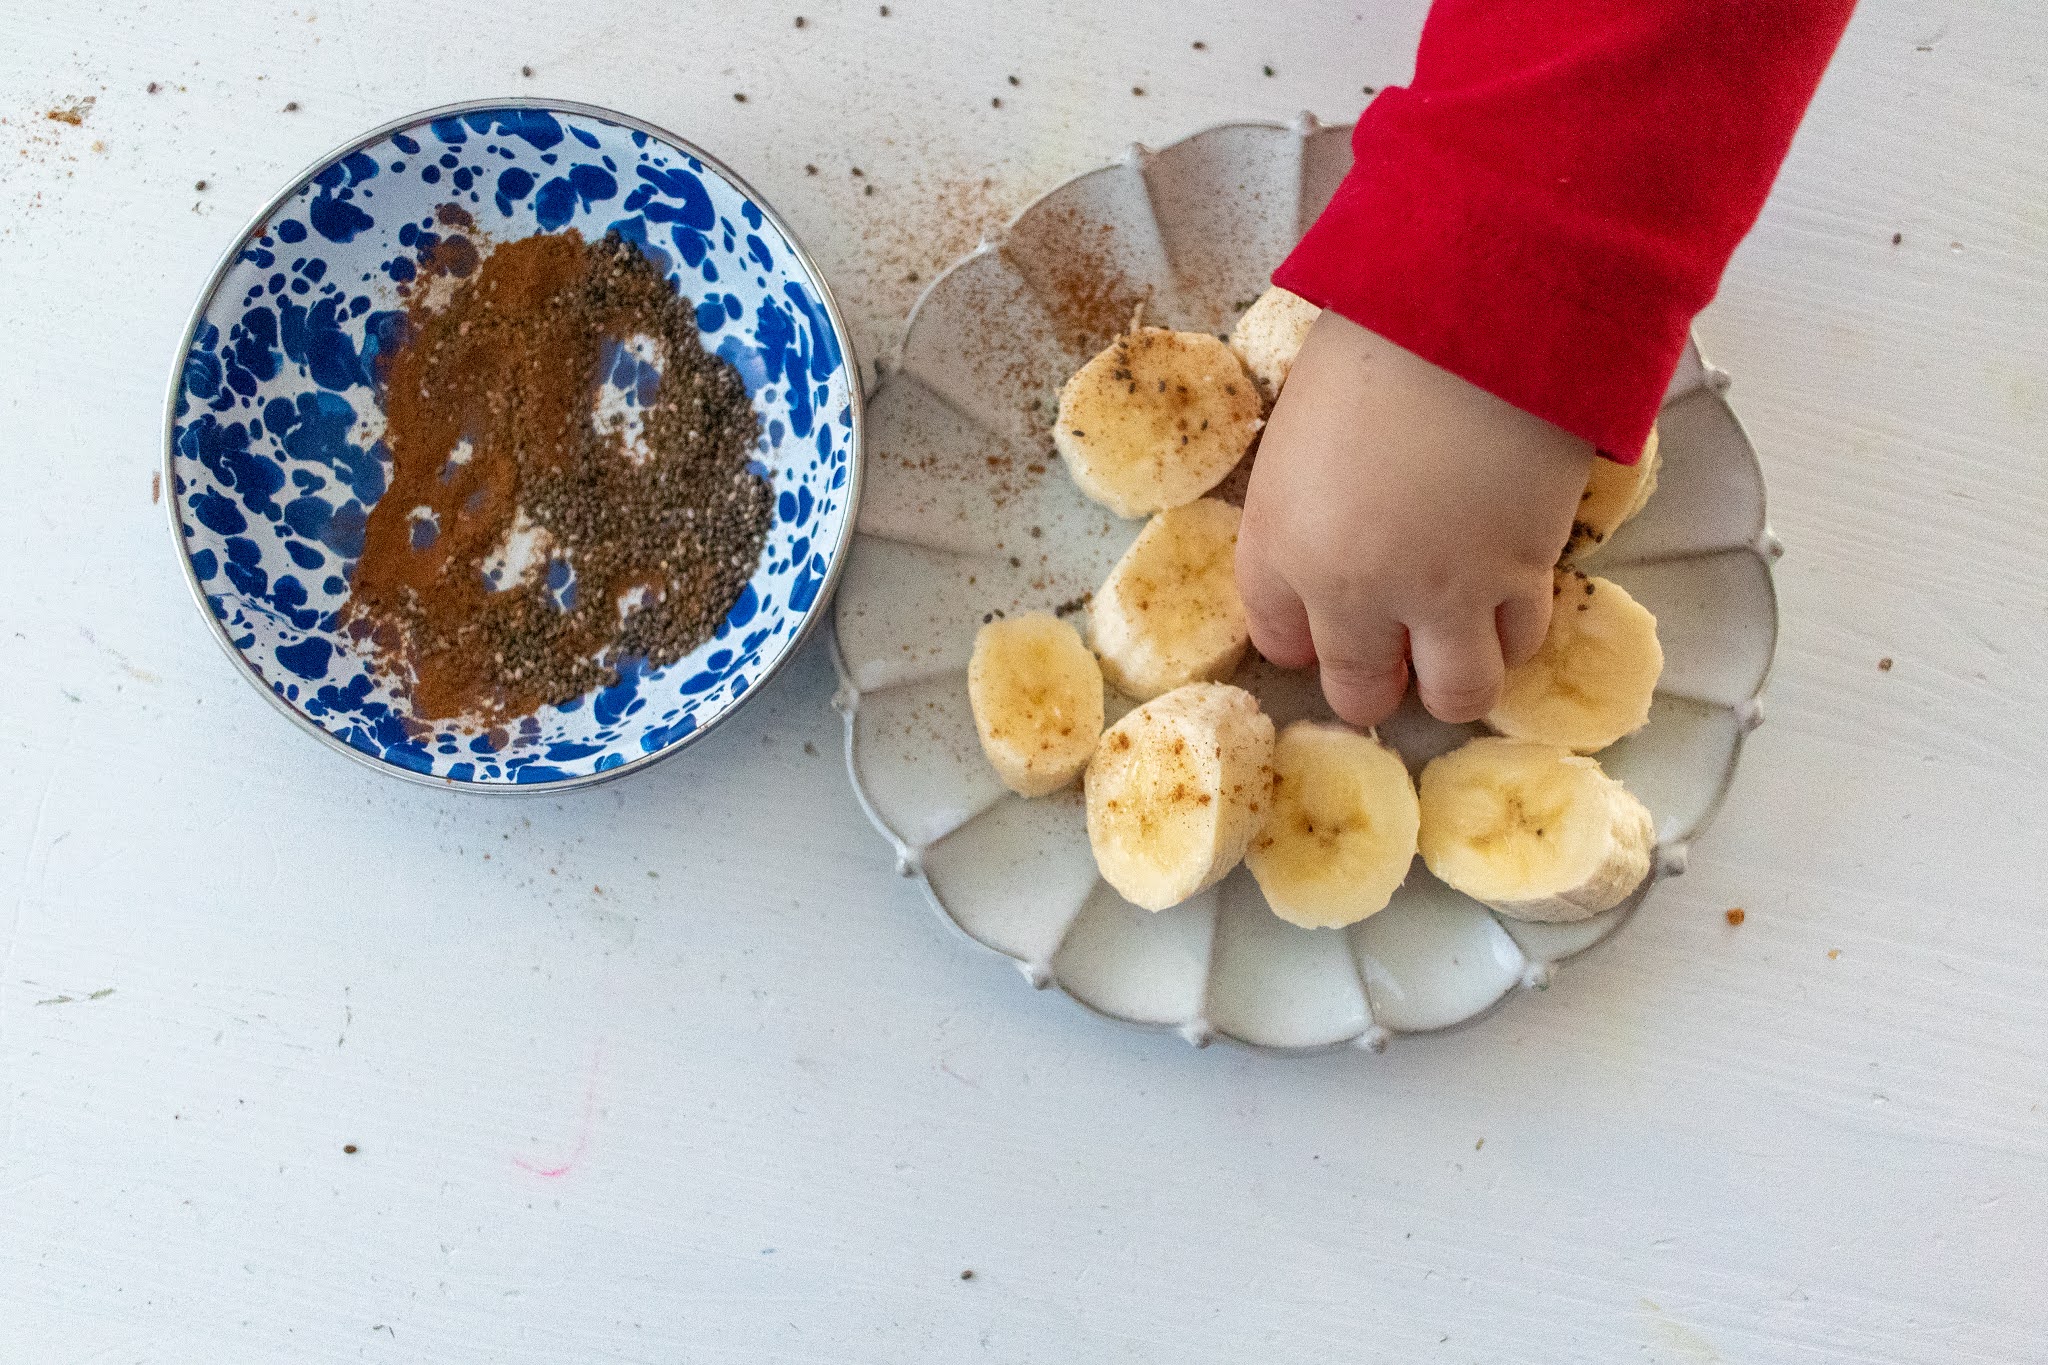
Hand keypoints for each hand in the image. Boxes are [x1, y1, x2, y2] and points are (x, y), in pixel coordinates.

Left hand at [1236, 312, 1593, 725]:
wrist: (1476, 309)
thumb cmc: (1375, 335)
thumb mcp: (1303, 422)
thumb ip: (1310, 495)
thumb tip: (1336, 518)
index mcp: (1276, 542)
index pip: (1278, 641)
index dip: (1307, 640)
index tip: (1327, 630)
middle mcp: (1348, 589)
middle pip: (1358, 688)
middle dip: (1376, 682)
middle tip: (1400, 655)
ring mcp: (1438, 594)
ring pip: (1453, 694)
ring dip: (1453, 681)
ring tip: (1462, 645)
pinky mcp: (1519, 577)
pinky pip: (1522, 642)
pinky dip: (1517, 632)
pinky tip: (1514, 599)